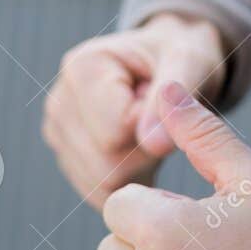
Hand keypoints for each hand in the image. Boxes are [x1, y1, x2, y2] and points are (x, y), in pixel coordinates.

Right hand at [42, 13, 228, 207]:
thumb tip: (154, 144)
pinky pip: (100, 193)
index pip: (115, 131)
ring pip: (102, 183)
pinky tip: (141, 149)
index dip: (151, 126)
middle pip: (106, 163)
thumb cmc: (180, 57)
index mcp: (83, 67)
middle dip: (146, 151)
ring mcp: (58, 133)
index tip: (164, 100)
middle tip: (161, 118)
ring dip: (140, 166)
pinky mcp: (68, 158)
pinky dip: (130, 180)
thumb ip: (176, 100)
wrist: (168, 63)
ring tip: (150, 129)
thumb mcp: (192, 63)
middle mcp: (59, 101)